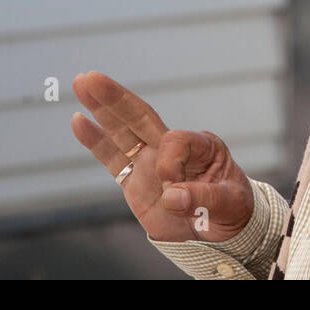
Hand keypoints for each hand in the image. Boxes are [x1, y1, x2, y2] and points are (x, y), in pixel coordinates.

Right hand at [70, 71, 254, 243]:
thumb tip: (171, 197)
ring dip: (101, 109)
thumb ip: (203, 198)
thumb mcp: (230, 204)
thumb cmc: (232, 211)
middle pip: (141, 117)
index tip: (176, 196)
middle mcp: (172, 148)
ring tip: (80, 83)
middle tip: (92, 77)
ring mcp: (151, 162)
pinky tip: (78, 120)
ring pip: (122, 131)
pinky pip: (112, 159)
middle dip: (117, 98)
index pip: (177, 143)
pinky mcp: (135, 181)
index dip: (172, 166)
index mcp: (202, 145)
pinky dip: (95, 141)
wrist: (220, 233)